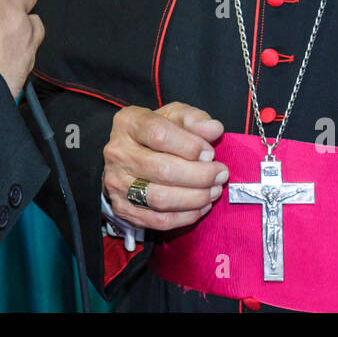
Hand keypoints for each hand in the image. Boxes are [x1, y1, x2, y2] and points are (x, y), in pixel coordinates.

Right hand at [102, 102, 226, 231]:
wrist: (127, 158)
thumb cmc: (154, 134)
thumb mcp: (173, 116)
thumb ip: (194, 119)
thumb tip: (214, 129)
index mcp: (128, 123)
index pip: (159, 134)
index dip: (190, 146)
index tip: (209, 152)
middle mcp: (118, 153)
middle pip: (163, 170)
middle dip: (200, 175)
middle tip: (220, 174)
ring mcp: (117, 183)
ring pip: (161, 199)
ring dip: (195, 197)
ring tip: (214, 190)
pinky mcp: (123, 208)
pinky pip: (159, 220)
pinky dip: (186, 216)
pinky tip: (201, 206)